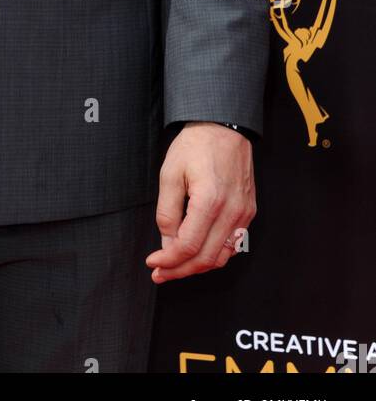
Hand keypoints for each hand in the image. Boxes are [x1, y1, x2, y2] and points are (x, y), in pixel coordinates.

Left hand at [145, 122, 254, 282]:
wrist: (224, 127)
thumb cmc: (195, 145)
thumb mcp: (170, 174)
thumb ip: (167, 212)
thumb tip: (167, 244)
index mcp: (210, 201)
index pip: (189, 246)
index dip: (168, 261)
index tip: (152, 263)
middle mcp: (232, 212)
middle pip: (206, 258)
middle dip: (180, 270)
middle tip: (159, 274)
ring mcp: (244, 214)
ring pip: (222, 257)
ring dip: (197, 267)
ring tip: (175, 267)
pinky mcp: (248, 212)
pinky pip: (233, 245)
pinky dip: (214, 255)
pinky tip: (196, 253)